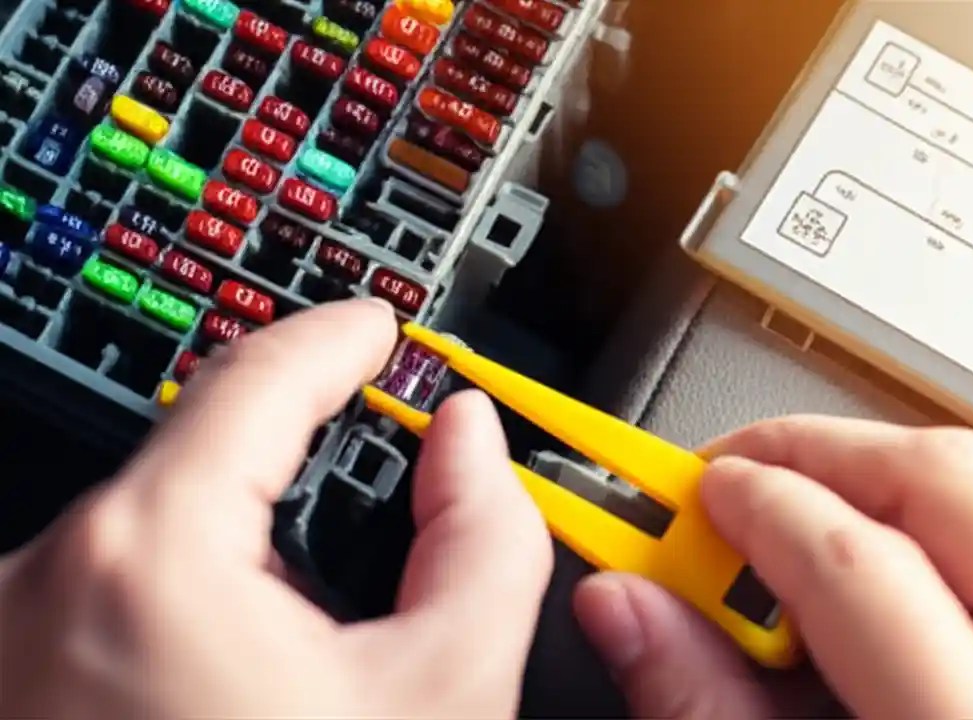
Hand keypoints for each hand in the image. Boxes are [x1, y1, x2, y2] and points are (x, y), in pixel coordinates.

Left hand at [0, 299, 552, 718]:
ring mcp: (6, 636)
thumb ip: (484, 535)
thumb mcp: (442, 692)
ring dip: (242, 532)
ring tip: (315, 620)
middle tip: (384, 451)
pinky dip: (186, 591)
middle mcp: (41, 585)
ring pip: (152, 527)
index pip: (260, 377)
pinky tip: (242, 673)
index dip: (340, 335)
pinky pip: (105, 591)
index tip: (378, 324)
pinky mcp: (9, 675)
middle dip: (299, 444)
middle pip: (201, 454)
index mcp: (145, 560)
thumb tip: (473, 448)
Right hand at [574, 417, 972, 718]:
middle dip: (820, 452)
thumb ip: (710, 710)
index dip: (754, 508)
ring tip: (799, 534)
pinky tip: (884, 595)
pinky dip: (944, 551)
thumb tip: (631, 611)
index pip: (861, 564)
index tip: (691, 495)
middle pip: (950, 481)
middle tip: (735, 475)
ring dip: (882, 493)